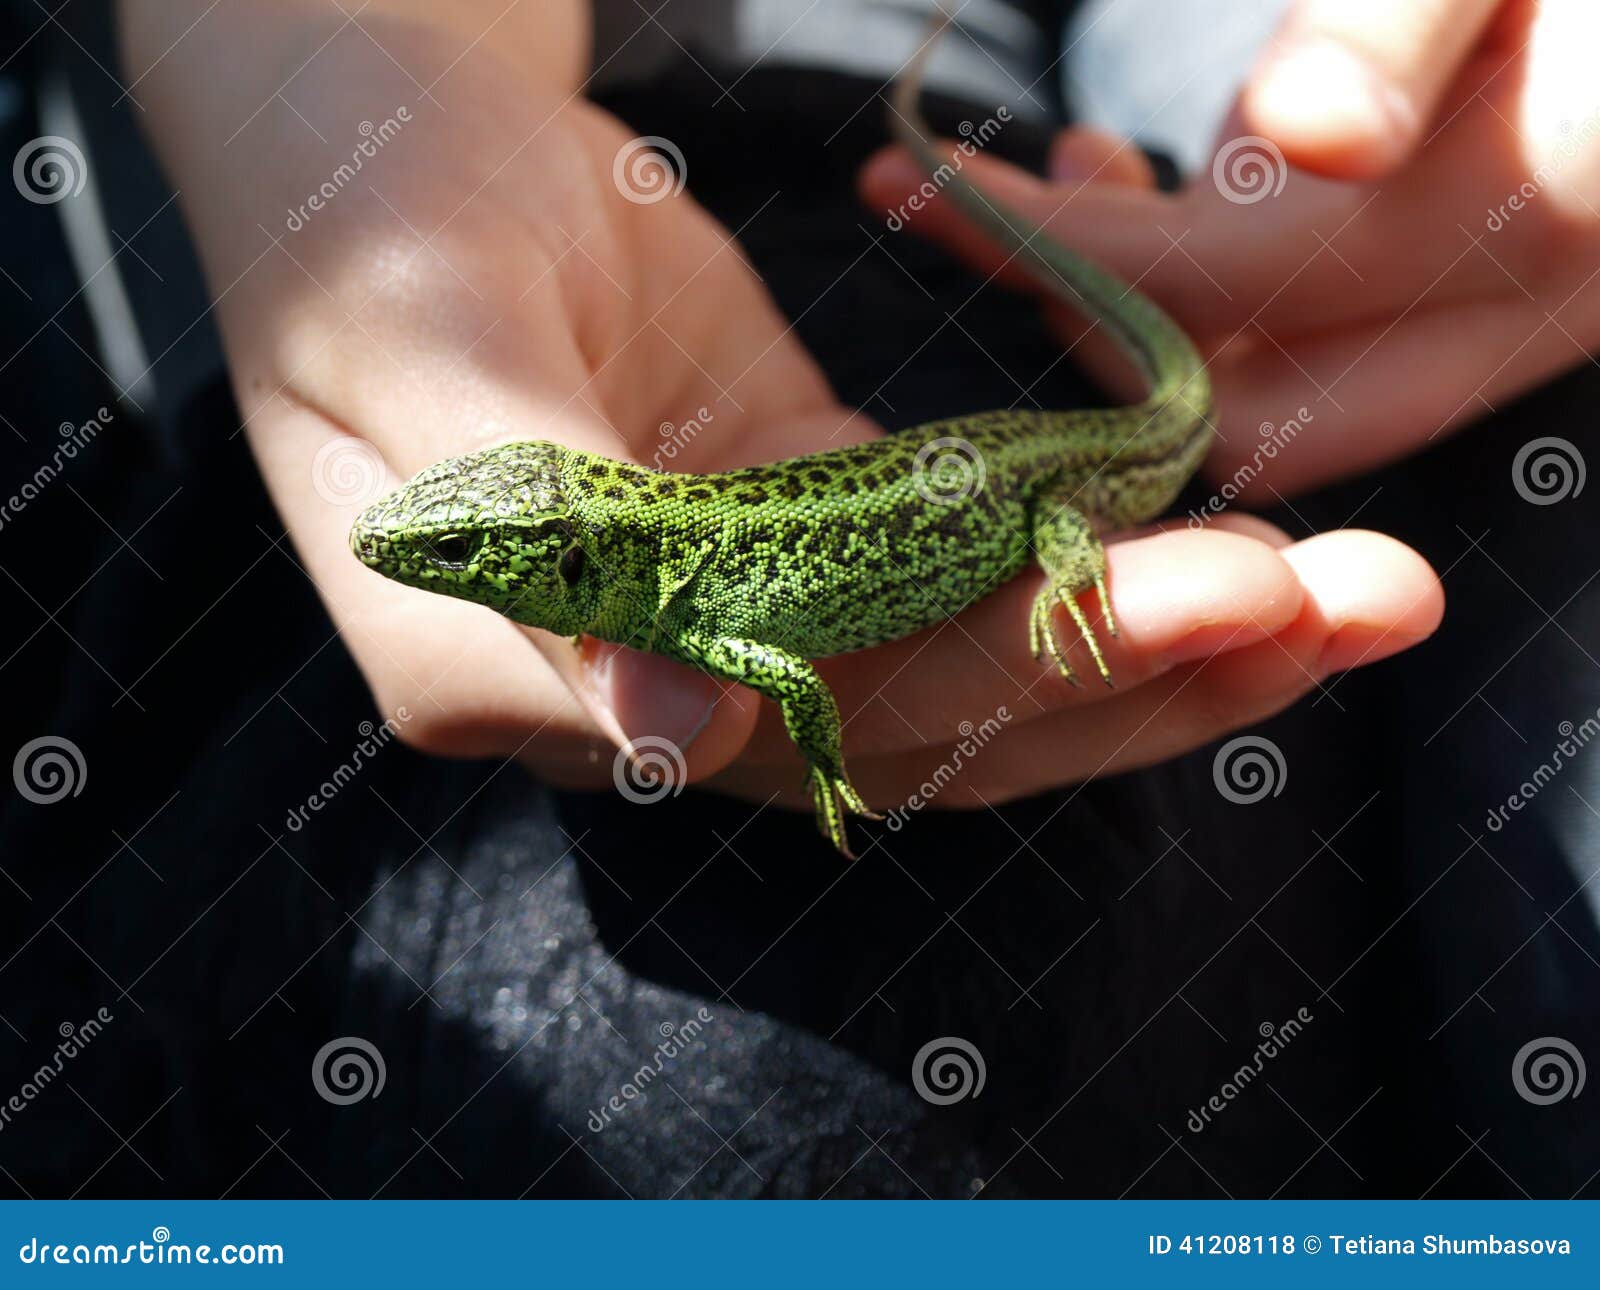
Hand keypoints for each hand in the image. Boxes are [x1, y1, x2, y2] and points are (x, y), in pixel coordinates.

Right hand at [124, 2, 1440, 836]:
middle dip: (1120, 660)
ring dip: (1146, 629)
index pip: (771, 715)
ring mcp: (730, 608)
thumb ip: (539, 540)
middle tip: (1328, 597)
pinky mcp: (797, 529)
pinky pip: (958, 572)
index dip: (972, 676)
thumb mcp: (427, 352)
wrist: (395, 139)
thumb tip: (666, 736)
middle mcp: (636, 680)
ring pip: (959, 662)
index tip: (1174, 613)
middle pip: (904, 713)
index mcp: (514, 672)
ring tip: (1343, 592)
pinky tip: (1218, 533)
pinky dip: (1085, 555)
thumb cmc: (374, 220)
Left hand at [861, 0, 1599, 500]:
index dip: (1060, 249)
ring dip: (1143, 306)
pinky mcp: (1484, 291)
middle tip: (969, 209)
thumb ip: (1406, 21)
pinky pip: (1320, 337)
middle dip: (1086, 321)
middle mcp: (1528, 308)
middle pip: (1247, 403)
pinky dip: (1214, 284)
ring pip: (1279, 385)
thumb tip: (1307, 134)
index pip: (1231, 288)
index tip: (916, 185)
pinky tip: (1155, 180)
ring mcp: (1511, 314)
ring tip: (1069, 169)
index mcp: (1545, 213)